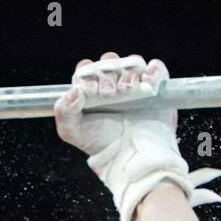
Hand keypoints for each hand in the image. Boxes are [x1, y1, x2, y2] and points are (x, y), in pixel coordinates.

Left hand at [53, 53, 176, 156]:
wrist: (129, 157)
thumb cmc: (100, 144)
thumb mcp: (73, 132)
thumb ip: (64, 112)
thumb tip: (73, 91)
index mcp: (91, 88)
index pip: (87, 68)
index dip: (87, 74)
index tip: (89, 91)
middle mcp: (112, 82)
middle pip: (109, 62)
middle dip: (107, 74)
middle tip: (108, 94)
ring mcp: (135, 84)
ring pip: (132, 62)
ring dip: (128, 73)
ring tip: (126, 90)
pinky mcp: (155, 88)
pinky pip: (157, 69)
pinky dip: (153, 71)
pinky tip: (147, 81)